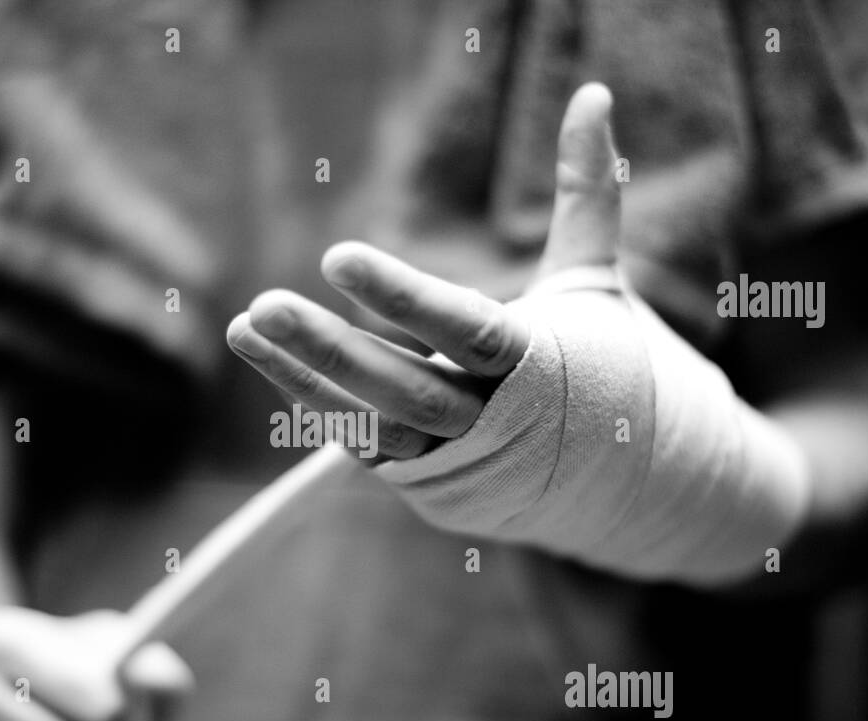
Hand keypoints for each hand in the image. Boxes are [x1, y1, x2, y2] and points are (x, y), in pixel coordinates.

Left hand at [226, 82, 621, 459]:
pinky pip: (363, 445)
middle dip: (333, 352)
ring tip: (243, 327)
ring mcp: (457, 460)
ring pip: (374, 426)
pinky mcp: (427, 482)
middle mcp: (495, 422)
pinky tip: (266, 355)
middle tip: (264, 305)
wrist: (624, 480)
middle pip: (408, 392)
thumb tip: (592, 90)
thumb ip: (585, 191)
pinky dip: (315, 402)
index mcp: (541, 369)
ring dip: (305, 378)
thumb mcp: (593, 278)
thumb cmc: (603, 363)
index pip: (468, 331)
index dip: (403, 299)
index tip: (336, 258)